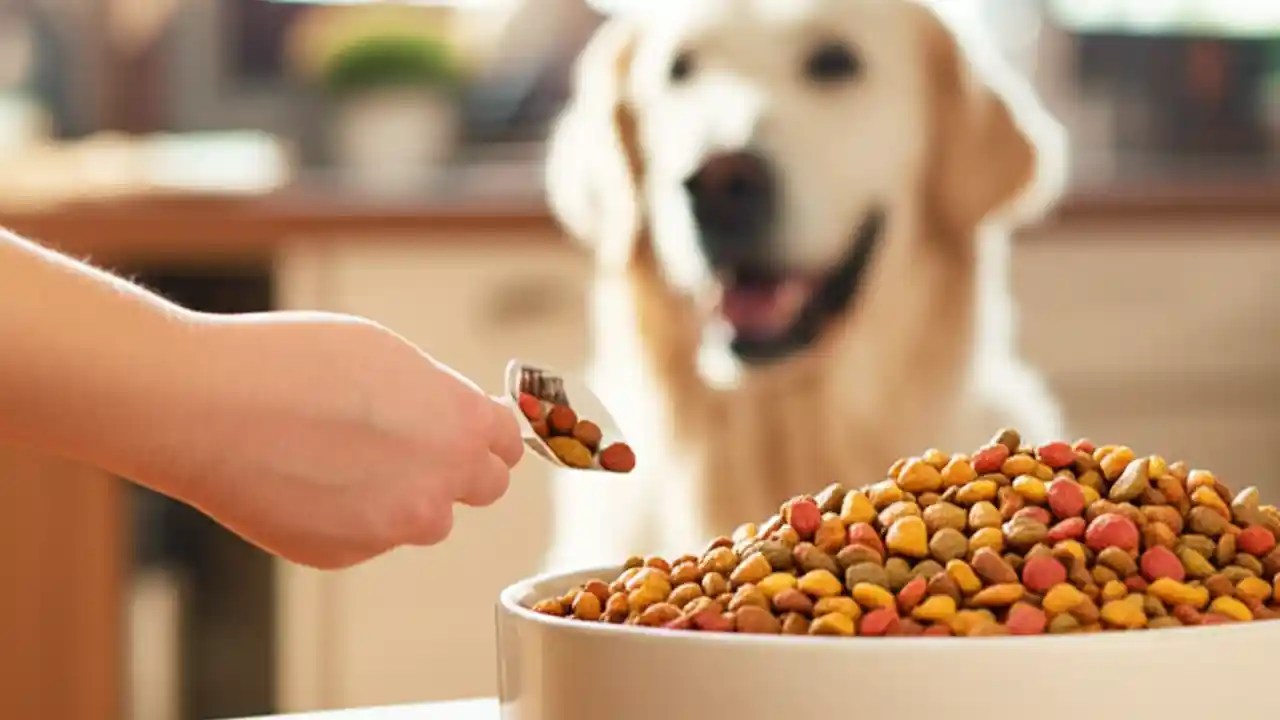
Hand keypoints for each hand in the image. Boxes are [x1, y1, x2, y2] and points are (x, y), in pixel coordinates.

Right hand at [137, 312, 523, 568]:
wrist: (205, 406)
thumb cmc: (291, 363)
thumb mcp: (387, 353)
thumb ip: (436, 394)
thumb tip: (453, 417)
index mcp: (460, 425)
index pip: (509, 443)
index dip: (487, 434)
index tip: (472, 433)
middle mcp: (438, 485)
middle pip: (482, 489)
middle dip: (457, 470)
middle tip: (411, 447)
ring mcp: (392, 528)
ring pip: (420, 518)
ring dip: (401, 496)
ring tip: (338, 455)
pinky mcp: (344, 555)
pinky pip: (366, 537)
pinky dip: (347, 515)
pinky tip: (303, 478)